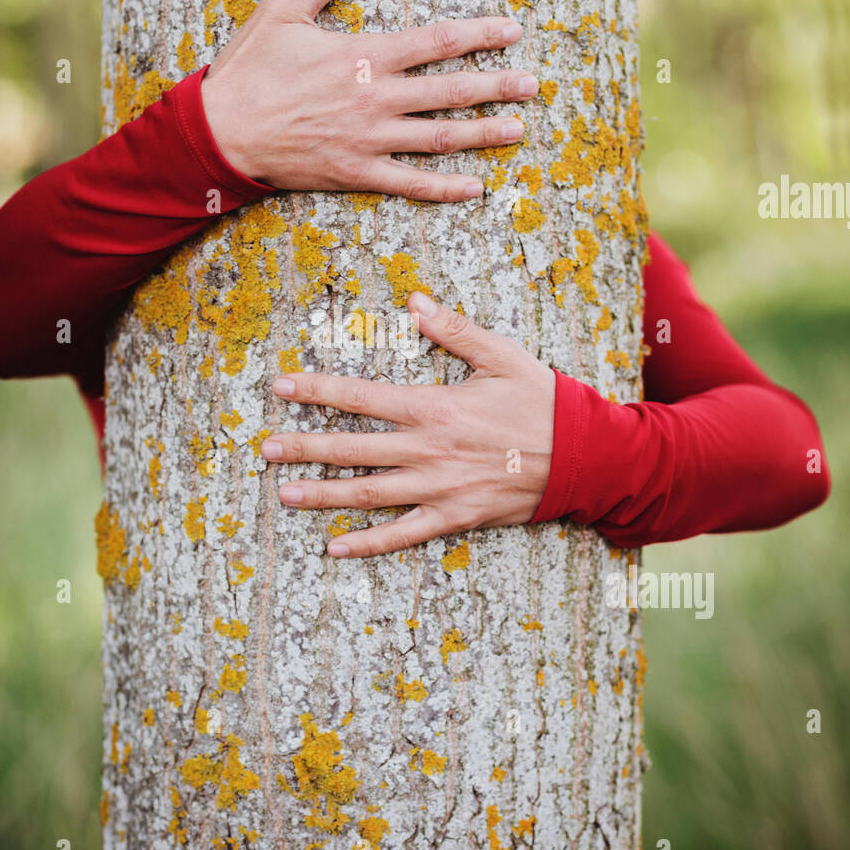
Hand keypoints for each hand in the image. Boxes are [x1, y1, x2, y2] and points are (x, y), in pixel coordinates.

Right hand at [201, 0, 538, 200]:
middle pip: (451, 90)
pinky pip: (410, 184)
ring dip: (483, 134)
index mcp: (366, 55)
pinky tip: (474, 188)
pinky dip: (444, 188)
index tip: (512, 30)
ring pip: (441, 138)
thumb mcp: (283, 9)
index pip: (439, 40)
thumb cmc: (248, 70)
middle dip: (497, 85)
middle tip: (533, 85)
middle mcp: (377, 99)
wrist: (218, 133)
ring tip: (518, 130)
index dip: (481, 33)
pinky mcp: (356, 174)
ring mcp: (370, 140)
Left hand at [260, 292, 554, 557]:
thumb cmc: (542, 402)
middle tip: (265, 449)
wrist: (584, 457)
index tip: (282, 386)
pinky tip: (335, 548)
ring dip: (324, 495)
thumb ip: (454, 330)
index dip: (318, 390)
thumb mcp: (502, 356)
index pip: (361, 396)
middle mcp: (427, 450)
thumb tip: (414, 300)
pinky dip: (369, 544)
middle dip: (305, 447)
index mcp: (433, 406)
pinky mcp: (454, 517)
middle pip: (352, 449)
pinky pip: (404, 534)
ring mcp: (438, 487)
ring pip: (369, 493)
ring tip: (284, 496)